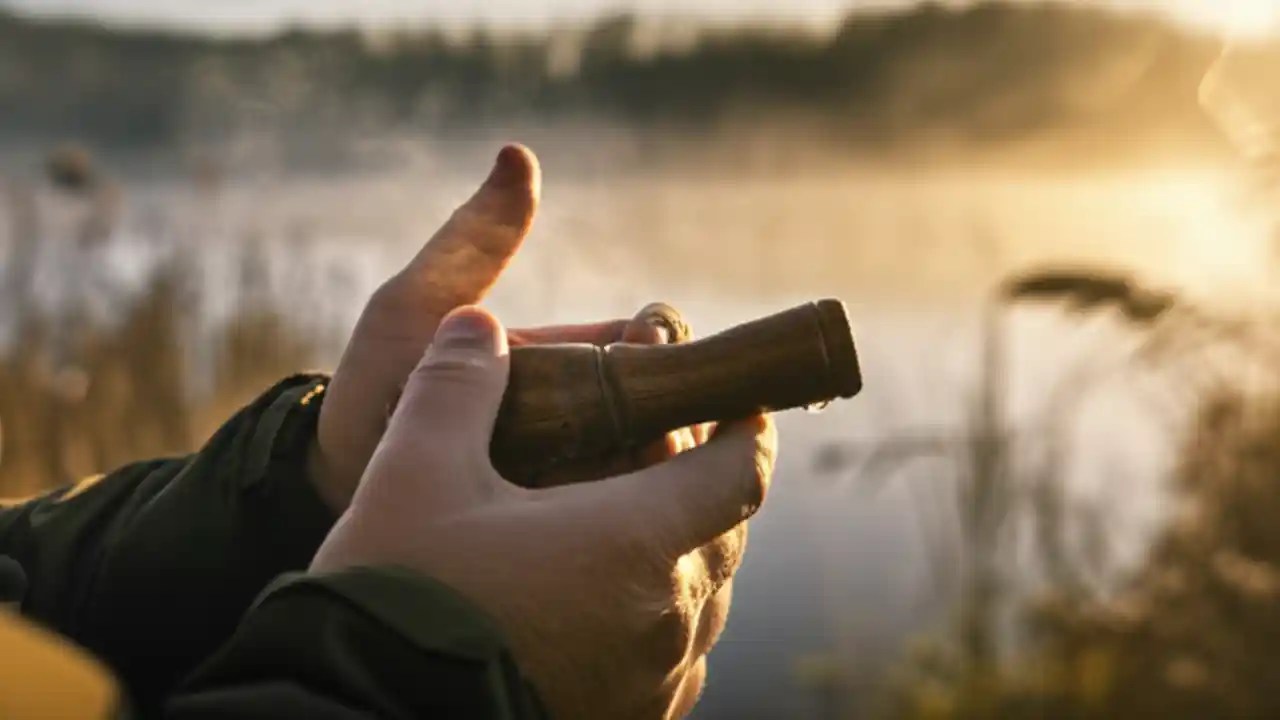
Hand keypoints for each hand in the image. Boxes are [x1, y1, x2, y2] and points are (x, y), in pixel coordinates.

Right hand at [311, 307, 775, 719]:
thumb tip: (475, 325)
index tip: (744, 403)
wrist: (367, 711)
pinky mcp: (625, 719)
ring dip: (684, 552)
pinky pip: (674, 661)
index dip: (749, 428)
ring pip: (701, 600)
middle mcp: (663, 617)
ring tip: (638, 521)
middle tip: (667, 450)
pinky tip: (617, 603)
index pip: (738, 472)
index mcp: (635, 541)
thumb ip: (457, 386)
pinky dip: (660, 617)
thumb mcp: (414, 470)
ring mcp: (650, 679)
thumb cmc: (400, 593)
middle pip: (725, 532)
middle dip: (705, 483)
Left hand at [312, 145, 632, 510]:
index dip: (658, 338)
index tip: (648, 339)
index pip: (643, 344)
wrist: (331, 498)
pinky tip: (643, 524)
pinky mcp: (567, 542)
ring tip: (652, 478)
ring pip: (657, 474)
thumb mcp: (414, 312)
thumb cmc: (369, 393)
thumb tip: (519, 153)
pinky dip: (643, 521)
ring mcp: (579, 488)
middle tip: (660, 421)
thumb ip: (470, 244)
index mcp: (562, 370)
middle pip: (664, 407)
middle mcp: (581, 426)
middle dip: (674, 407)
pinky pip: (624, 528)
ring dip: (667, 471)